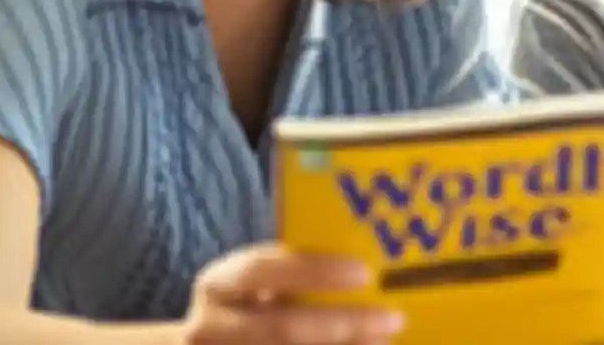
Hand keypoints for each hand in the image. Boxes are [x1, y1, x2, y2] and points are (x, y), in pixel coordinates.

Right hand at [181, 243, 404, 343]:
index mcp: (219, 284)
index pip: (261, 270)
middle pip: (281, 328)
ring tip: (384, 341)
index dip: (312, 272)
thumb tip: (376, 267)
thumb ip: (299, 276)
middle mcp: (210, 326)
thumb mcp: (260, 287)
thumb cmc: (253, 307)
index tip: (363, 273)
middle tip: (392, 318)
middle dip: (343, 324)